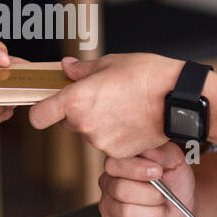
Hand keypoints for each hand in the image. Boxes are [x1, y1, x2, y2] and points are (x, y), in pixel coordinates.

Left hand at [28, 53, 180, 157]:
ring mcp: (101, 142)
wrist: (177, 98)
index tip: (48, 107)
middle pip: (67, 124)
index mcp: (76, 100)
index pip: (38, 116)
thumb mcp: (109, 62)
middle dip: (77, 114)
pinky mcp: (118, 154)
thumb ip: (82, 70)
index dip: (41, 111)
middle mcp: (84, 125)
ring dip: (99, 125)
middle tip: (101, 99)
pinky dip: (116, 136)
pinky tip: (131, 121)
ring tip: (122, 107)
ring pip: (89, 134)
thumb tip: (67, 67)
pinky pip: (109, 145)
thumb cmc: (146, 75)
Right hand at [98, 142, 195, 216]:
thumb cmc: (174, 182)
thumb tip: (151, 151)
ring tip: (160, 209)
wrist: (181, 208)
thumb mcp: (175, 162)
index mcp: (119, 164)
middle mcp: (108, 184)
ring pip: (126, 212)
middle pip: (120, 190)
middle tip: (163, 195)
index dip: (137, 169)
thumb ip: (164, 152)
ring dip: (153, 213)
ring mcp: (108, 207)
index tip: (158, 172)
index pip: (114, 164)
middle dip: (150, 195)